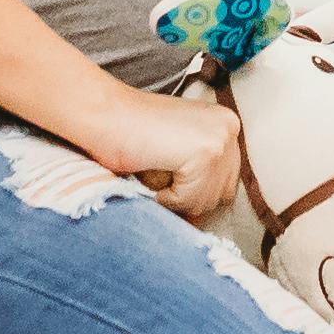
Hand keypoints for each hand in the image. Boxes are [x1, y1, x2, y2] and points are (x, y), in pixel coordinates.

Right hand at [80, 87, 246, 221]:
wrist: (103, 114)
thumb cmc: (131, 133)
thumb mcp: (176, 152)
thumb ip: (198, 176)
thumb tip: (203, 219)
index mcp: (225, 124)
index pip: (225, 182)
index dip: (195, 193)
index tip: (170, 182)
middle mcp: (229, 128)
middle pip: (221, 195)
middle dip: (187, 198)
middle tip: (159, 177)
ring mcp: (220, 139)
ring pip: (205, 201)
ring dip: (175, 199)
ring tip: (154, 169)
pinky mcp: (206, 152)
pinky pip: (189, 199)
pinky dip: (165, 197)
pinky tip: (151, 171)